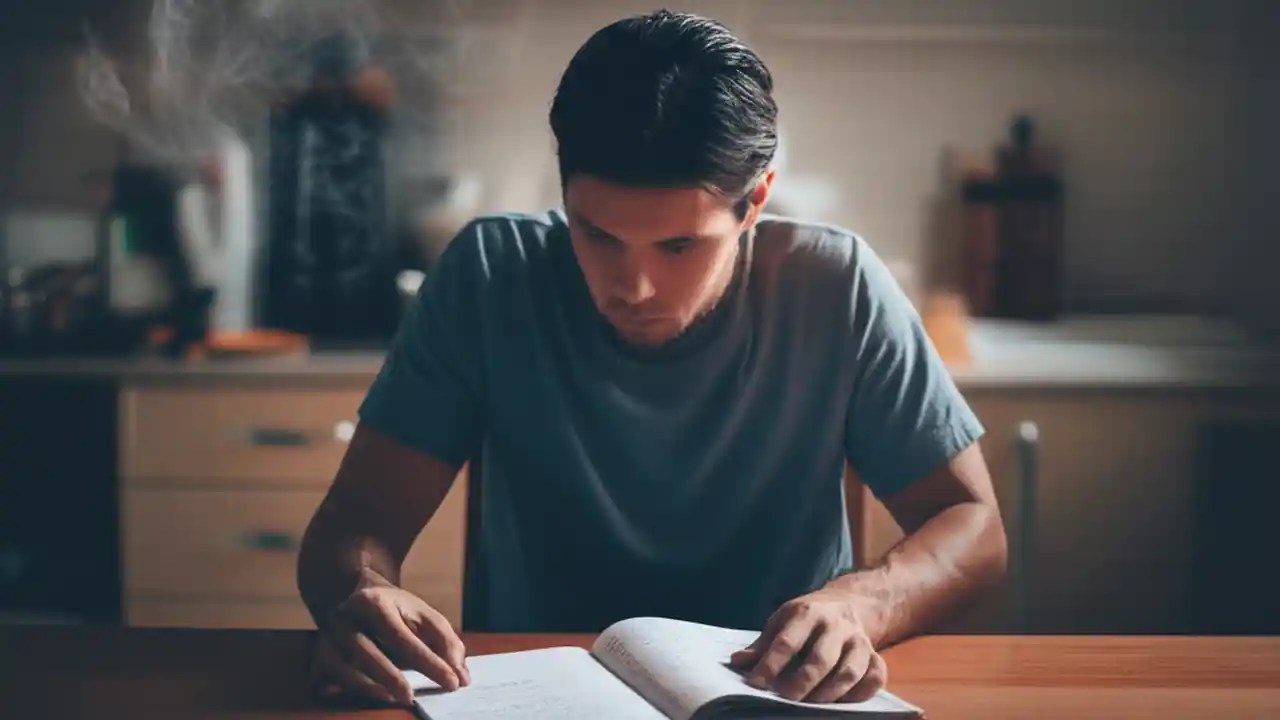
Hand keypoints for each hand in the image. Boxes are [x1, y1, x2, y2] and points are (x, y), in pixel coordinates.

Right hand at [310, 585, 469, 705]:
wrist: (359, 596)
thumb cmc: (398, 611)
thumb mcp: (426, 617)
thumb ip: (447, 644)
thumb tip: (461, 677)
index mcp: (374, 602)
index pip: (402, 637)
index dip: (428, 663)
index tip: (451, 683)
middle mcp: (344, 617)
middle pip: (363, 650)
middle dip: (389, 676)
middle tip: (411, 696)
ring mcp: (327, 636)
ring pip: (340, 665)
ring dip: (364, 685)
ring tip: (392, 697)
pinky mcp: (319, 655)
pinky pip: (327, 677)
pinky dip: (346, 688)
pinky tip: (370, 694)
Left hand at [728, 588, 886, 703]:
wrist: (849, 602)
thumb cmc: (807, 619)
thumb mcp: (783, 621)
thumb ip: (762, 644)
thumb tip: (738, 662)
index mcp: (807, 613)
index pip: (787, 642)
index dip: (770, 664)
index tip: (756, 683)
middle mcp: (835, 625)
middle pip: (821, 658)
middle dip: (801, 682)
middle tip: (785, 697)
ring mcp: (858, 640)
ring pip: (849, 670)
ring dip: (829, 691)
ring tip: (811, 703)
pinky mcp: (875, 654)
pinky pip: (875, 676)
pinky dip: (861, 692)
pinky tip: (843, 701)